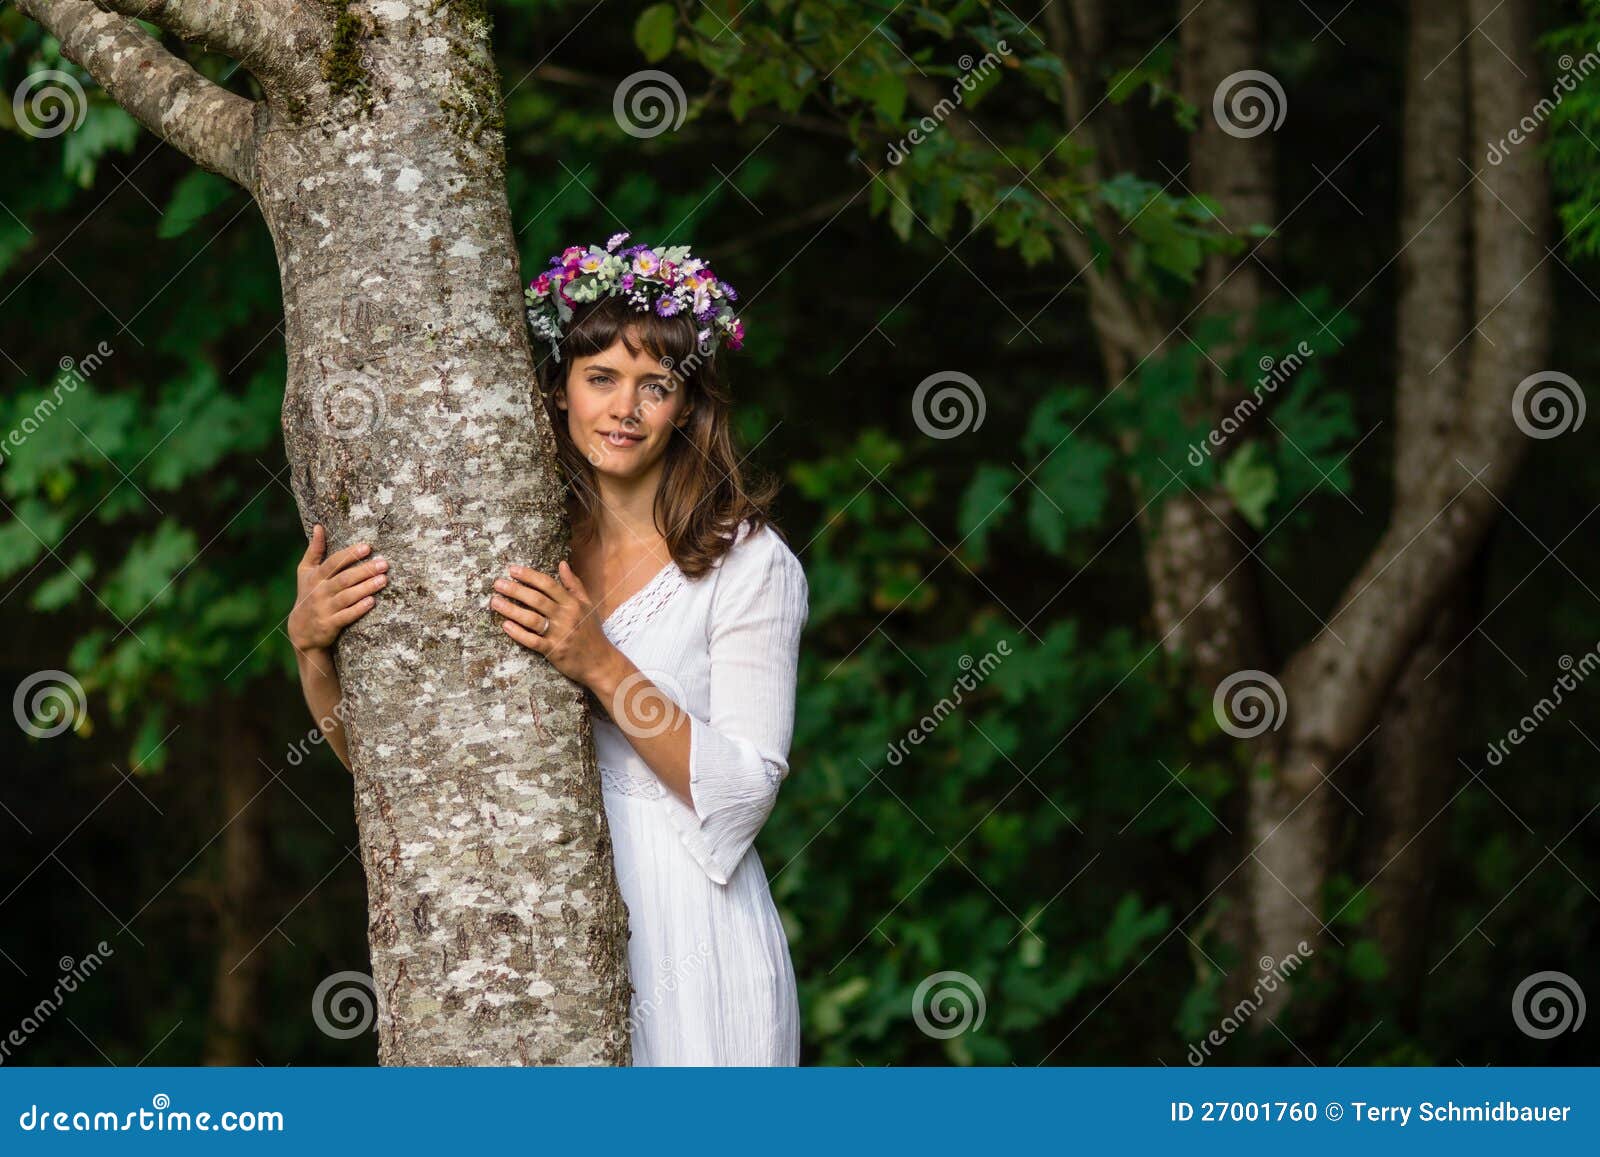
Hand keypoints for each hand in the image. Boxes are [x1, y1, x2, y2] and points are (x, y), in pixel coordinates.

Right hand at [287, 524, 387, 653]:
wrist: (301, 630)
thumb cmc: (308, 594)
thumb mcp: (305, 572)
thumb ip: (314, 550)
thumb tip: (319, 527)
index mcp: (315, 577)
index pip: (333, 563)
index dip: (350, 555)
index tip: (367, 547)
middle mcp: (319, 591)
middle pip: (344, 579)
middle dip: (364, 570)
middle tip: (384, 563)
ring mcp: (324, 609)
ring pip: (347, 596)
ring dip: (366, 588)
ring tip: (384, 580)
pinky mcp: (329, 624)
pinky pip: (346, 616)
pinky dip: (358, 609)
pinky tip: (372, 602)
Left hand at [491, 560, 617, 687]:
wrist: (600, 662)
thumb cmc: (591, 632)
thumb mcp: (587, 605)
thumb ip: (574, 584)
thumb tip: (562, 564)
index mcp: (573, 603)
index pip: (548, 584)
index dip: (529, 576)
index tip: (512, 570)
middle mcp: (566, 616)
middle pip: (537, 599)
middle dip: (515, 590)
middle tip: (497, 584)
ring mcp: (559, 634)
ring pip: (531, 619)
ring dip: (511, 610)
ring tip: (495, 602)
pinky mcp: (554, 651)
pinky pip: (532, 641)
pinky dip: (518, 633)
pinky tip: (505, 626)